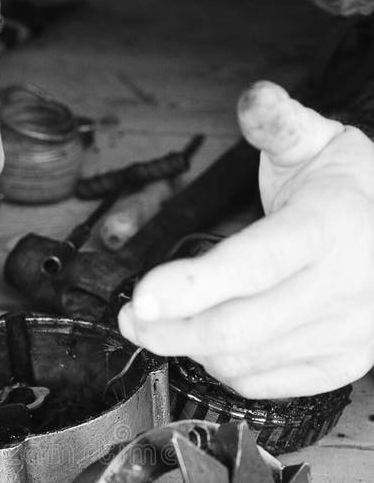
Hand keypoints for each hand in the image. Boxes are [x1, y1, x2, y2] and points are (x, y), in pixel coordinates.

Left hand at [118, 80, 373, 397]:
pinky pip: (261, 384)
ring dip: (191, 348)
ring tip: (172, 325)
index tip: (142, 298)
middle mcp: (343, 287)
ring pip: (242, 361)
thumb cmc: (349, 192)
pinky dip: (223, 368)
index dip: (193, 287)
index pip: (255, 264)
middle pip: (236, 327)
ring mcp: (346, 333)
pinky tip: (212, 342)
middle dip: (170, 329)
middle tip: (133, 318)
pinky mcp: (339, 365)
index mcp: (331, 226)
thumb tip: (251, 98)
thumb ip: (279, 122)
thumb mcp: (318, 144)